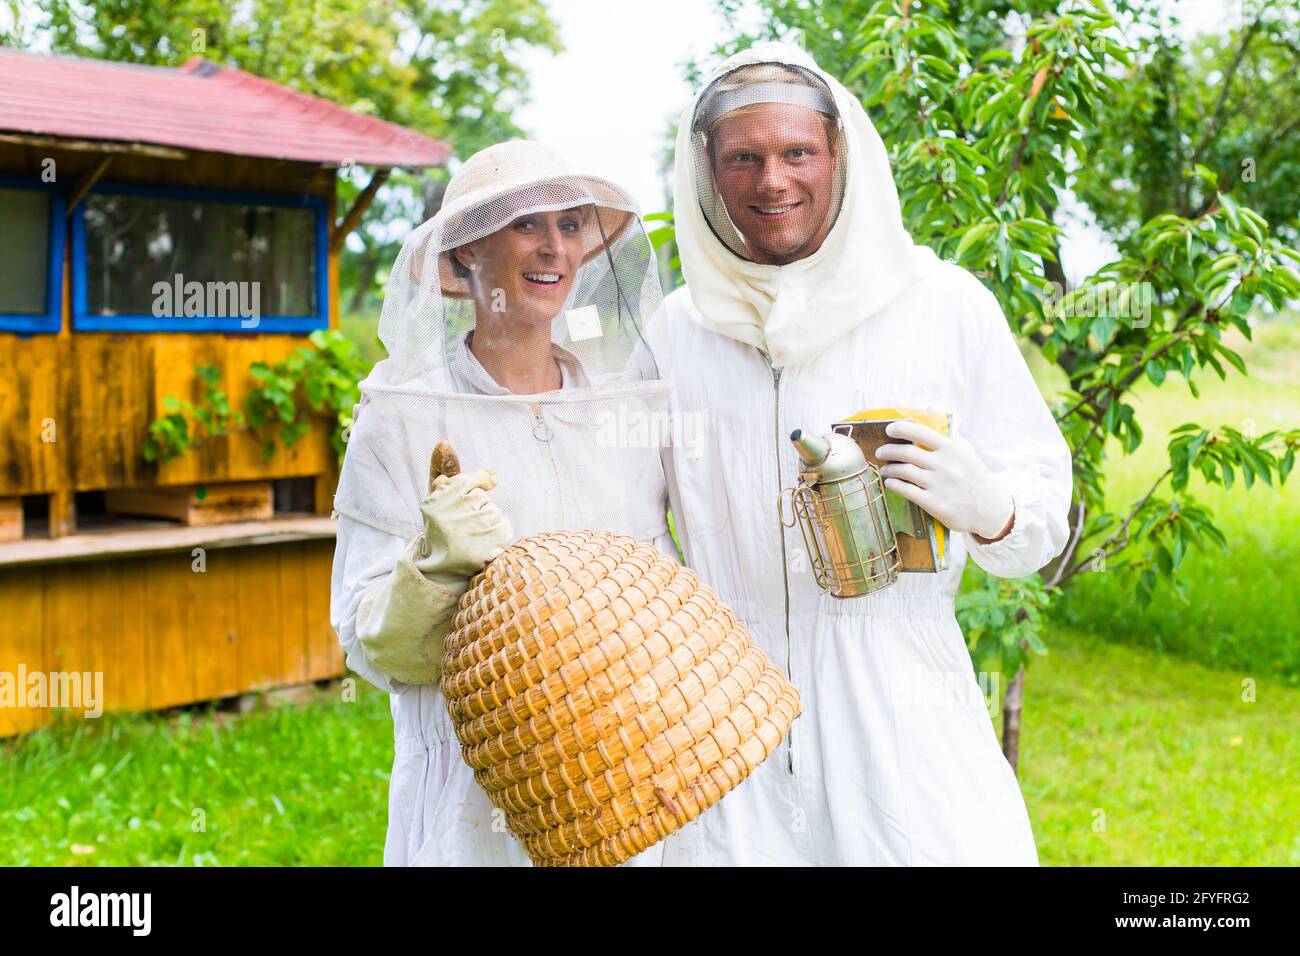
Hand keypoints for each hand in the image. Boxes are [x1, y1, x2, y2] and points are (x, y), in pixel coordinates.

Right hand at [416, 468, 513, 575]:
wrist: (439, 570)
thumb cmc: (441, 530)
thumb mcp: (438, 502)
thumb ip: (450, 478)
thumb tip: (472, 459)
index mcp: (436, 503)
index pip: (465, 480)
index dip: (480, 479)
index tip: (491, 479)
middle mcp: (451, 516)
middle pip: (480, 496)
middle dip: (478, 506)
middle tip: (467, 523)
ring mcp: (470, 532)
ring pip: (493, 510)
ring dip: (488, 519)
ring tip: (474, 533)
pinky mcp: (485, 548)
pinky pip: (505, 525)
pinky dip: (499, 530)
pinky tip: (486, 540)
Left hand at [876, 420, 1014, 540]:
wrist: (991, 508)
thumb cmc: (974, 476)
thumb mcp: (966, 450)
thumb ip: (947, 431)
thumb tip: (931, 406)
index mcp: (952, 449)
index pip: (920, 432)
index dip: (900, 429)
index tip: (890, 430)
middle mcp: (945, 465)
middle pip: (907, 452)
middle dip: (888, 451)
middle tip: (881, 452)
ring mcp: (939, 485)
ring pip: (903, 471)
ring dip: (889, 469)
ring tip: (885, 469)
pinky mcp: (935, 504)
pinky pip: (906, 491)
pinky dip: (893, 484)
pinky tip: (890, 482)